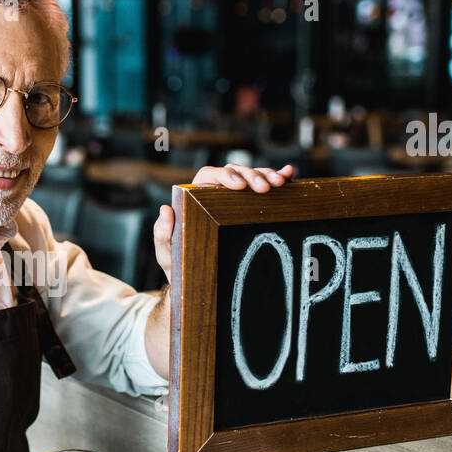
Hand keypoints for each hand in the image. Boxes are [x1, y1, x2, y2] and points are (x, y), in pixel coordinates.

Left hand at [152, 163, 294, 284]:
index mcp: (194, 197)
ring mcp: (234, 198)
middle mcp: (215, 192)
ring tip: (280, 182)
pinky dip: (277, 177)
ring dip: (267, 175)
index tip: (239, 186)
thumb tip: (165, 210)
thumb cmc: (181, 263)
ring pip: (251, 176)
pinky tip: (289, 174)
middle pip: (235, 172)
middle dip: (252, 175)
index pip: (209, 176)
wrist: (200, 279)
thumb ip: (163, 233)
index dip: (225, 176)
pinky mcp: (251, 204)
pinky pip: (264, 185)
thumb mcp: (168, 253)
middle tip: (265, 188)